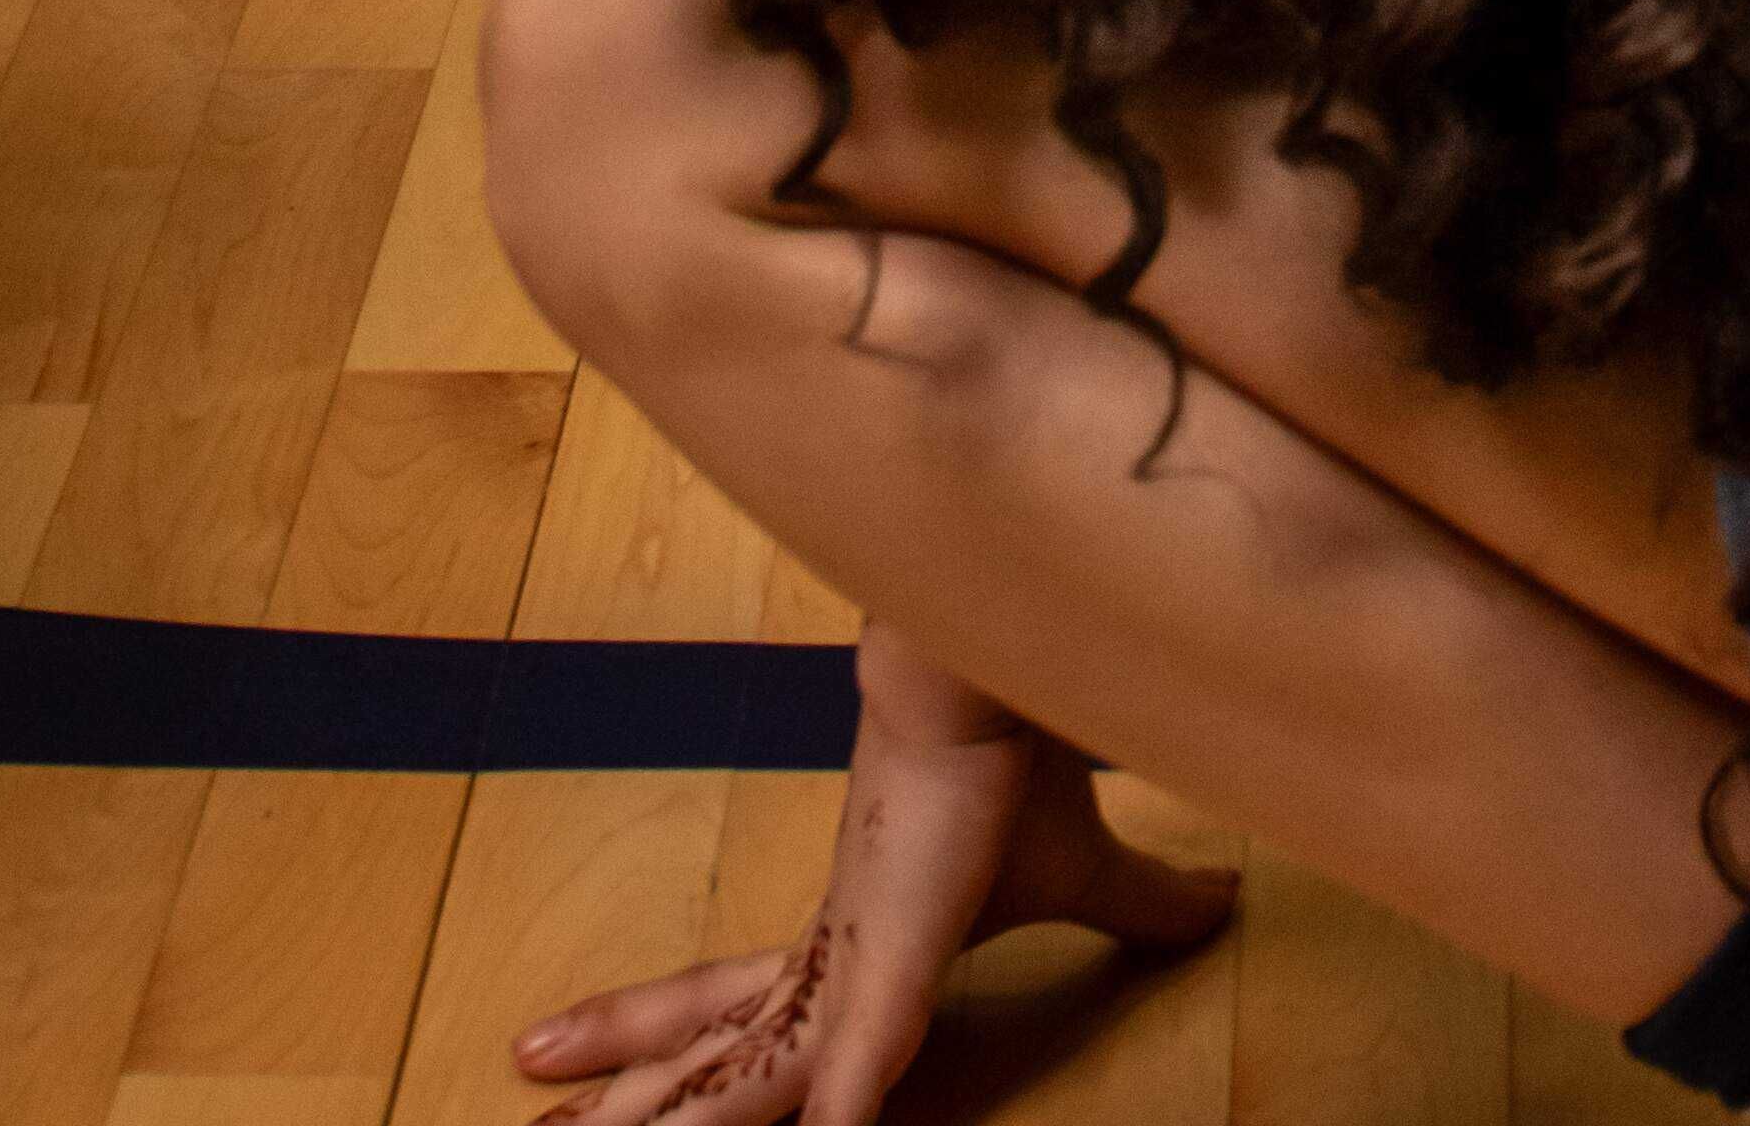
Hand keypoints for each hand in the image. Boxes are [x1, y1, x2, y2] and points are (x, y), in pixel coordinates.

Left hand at [516, 631, 1226, 1125]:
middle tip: (526, 1122)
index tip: (570, 1059)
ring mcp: (848, 962)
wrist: (1008, 669)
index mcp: (851, 933)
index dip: (658, 1037)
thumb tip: (1223, 902)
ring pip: (733, 1070)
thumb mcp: (1088, 870)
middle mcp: (825, 951)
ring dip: (661, 1118)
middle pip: (701, 1041)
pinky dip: (827, 1119)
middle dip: (618, 1090)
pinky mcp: (891, 963)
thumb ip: (1138, 905)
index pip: (734, 1001)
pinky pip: (850, 1067)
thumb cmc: (1031, 758)